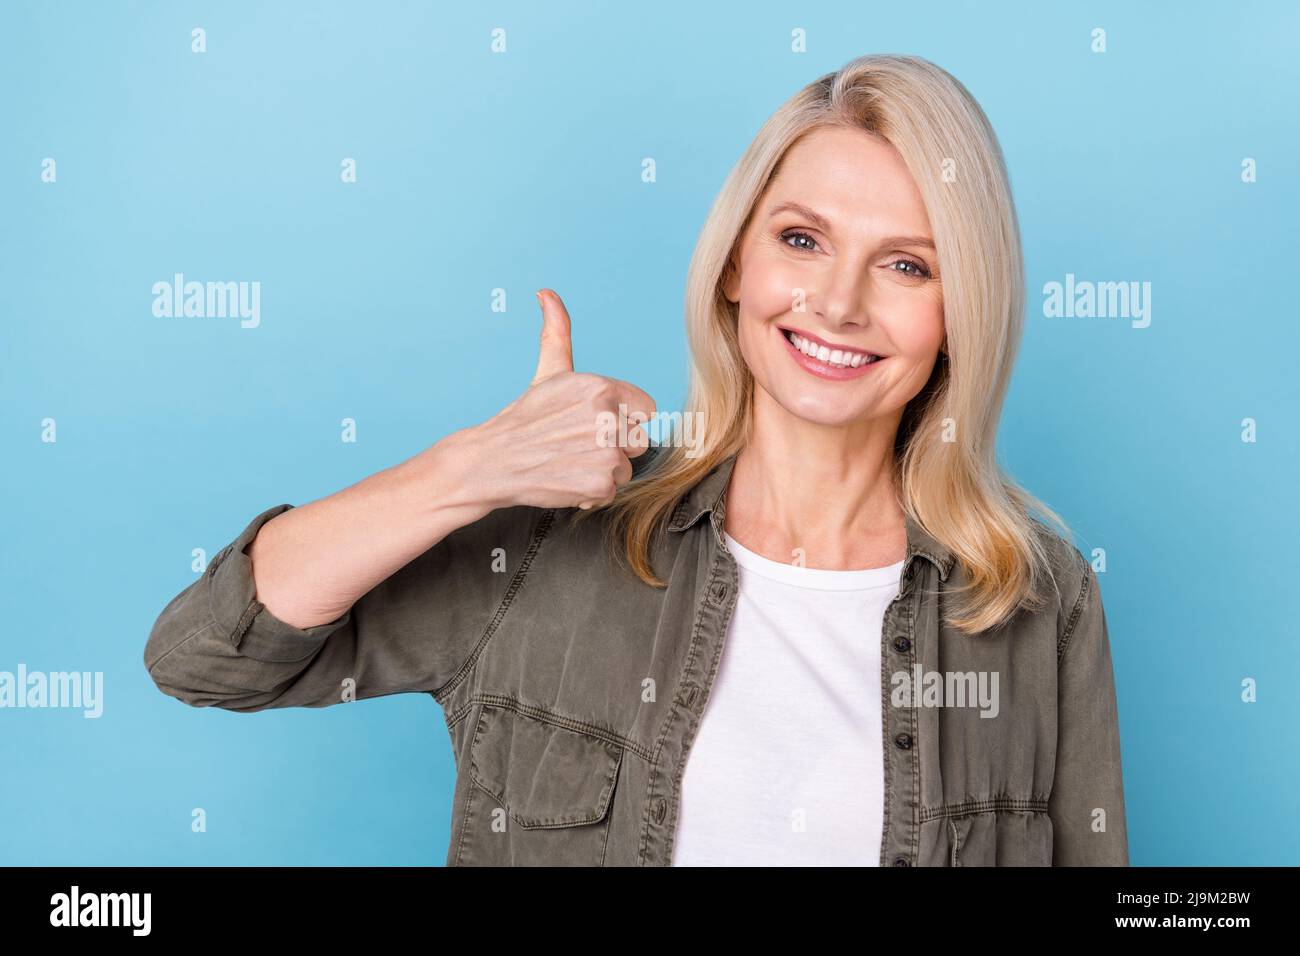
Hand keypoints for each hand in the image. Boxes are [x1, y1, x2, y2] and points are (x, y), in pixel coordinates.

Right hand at [465, 289, 656, 510]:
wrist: (491, 461)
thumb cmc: (524, 418)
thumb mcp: (548, 372)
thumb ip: (557, 333)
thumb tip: (546, 293)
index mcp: (601, 387)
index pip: (647, 409)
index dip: (624, 419)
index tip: (596, 424)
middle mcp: (607, 417)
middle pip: (639, 440)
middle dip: (613, 446)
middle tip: (577, 444)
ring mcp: (605, 451)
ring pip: (627, 467)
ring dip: (602, 470)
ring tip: (570, 461)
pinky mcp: (599, 483)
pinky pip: (613, 490)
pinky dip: (592, 492)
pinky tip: (566, 479)